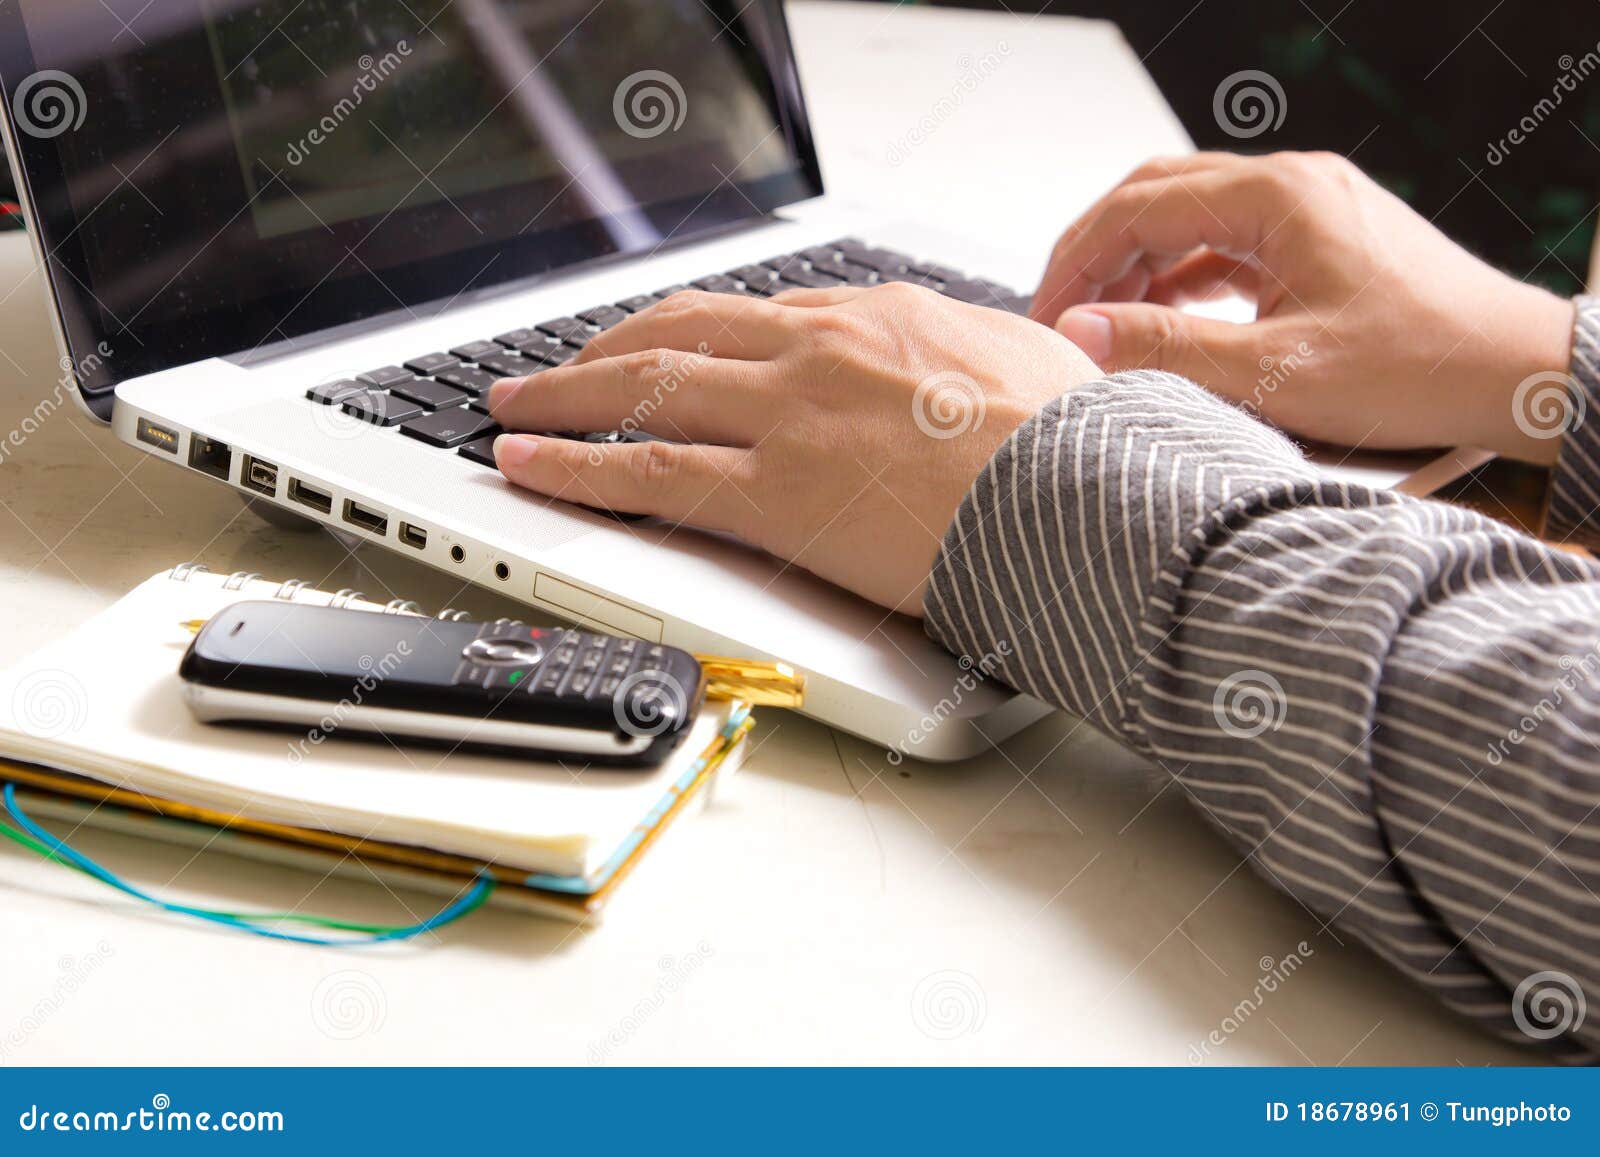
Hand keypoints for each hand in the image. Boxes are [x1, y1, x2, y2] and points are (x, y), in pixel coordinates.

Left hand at [487, 284, 1102, 613]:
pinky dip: (575, 467)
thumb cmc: (1080, 444)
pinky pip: (648, 471)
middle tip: (551, 372)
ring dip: (564, 402)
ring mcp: (787, 416)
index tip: (654, 348)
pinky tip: (531, 467)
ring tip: (514, 413)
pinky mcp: (774, 492)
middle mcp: (817, 351)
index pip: (751, 316)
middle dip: (600, 353)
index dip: (685, 333)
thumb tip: (979, 360)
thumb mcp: (1028, 365)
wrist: (1093, 496)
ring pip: (643, 390)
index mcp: (877, 318)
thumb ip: (974, 356)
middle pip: (676, 335)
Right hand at [1031, 151, 1575, 463]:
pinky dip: (1181, 276)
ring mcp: (1308, 208)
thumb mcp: (1277, 372)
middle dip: (1095, 251)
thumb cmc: (1417, 369)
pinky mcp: (1320, 240)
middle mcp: (1291, 185)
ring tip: (1100, 324)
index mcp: (1278, 196)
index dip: (1076, 262)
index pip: (1139, 207)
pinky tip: (1163, 318)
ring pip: (1189, 215)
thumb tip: (1078, 330)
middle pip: (1157, 194)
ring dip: (1136, 264)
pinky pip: (1227, 242)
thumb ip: (1169, 347)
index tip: (1043, 318)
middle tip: (1057, 313)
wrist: (1515, 373)